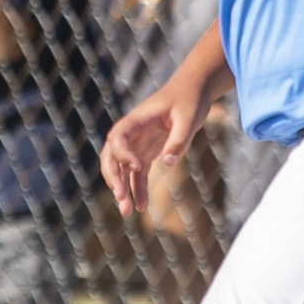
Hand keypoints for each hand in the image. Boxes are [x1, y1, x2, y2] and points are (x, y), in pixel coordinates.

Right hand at [101, 79, 204, 218]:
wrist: (192, 92)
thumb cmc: (189, 100)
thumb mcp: (189, 117)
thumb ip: (179, 139)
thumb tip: (168, 163)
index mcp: (136, 120)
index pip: (118, 137)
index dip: (123, 153)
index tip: (137, 167)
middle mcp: (131, 133)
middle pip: (111, 156)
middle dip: (113, 177)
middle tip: (121, 197)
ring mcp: (137, 144)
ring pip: (121, 169)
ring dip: (122, 189)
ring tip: (127, 211)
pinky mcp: (146, 153)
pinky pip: (137, 174)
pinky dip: (137, 189)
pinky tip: (141, 208)